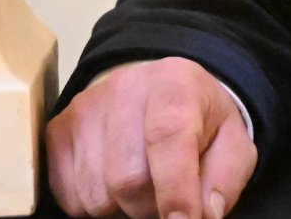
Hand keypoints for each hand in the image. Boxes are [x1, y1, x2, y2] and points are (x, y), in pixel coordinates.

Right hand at [45, 57, 257, 217]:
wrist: (156, 89)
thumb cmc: (198, 120)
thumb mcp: (231, 142)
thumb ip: (225, 178)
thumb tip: (203, 214)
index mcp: (174, 84)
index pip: (168, 137)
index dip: (175, 190)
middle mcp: (123, 88)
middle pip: (127, 178)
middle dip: (150, 206)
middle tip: (167, 198)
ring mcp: (85, 108)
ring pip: (95, 192)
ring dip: (121, 207)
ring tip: (142, 186)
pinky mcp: (58, 130)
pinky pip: (69, 195)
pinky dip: (93, 204)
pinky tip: (113, 182)